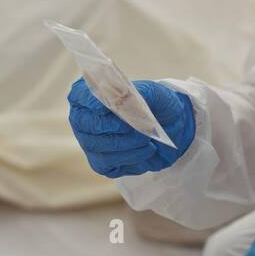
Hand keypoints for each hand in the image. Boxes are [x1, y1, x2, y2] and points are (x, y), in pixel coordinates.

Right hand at [66, 78, 195, 177]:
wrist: (174, 128)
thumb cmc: (157, 105)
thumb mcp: (153, 92)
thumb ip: (136, 94)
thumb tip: (122, 98)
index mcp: (93, 94)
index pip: (80, 95)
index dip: (89, 100)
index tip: (104, 106)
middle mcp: (86, 119)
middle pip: (85, 123)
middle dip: (111, 125)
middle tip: (133, 126)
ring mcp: (91, 142)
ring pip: (96, 145)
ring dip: (125, 142)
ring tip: (146, 137)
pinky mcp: (102, 163)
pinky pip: (108, 162)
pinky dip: (131, 156)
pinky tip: (147, 149)